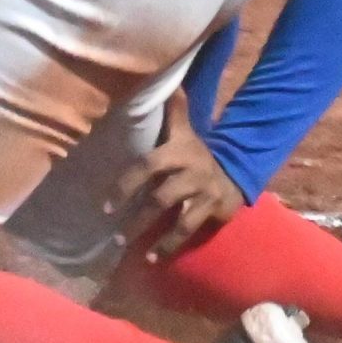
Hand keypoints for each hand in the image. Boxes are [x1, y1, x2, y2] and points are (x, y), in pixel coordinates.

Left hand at [112, 92, 247, 260]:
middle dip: (138, 219)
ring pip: (179, 220)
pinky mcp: (215, 211)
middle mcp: (192, 172)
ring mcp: (205, 194)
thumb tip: (168, 83)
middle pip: (162, 198)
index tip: (106, 206)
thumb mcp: (183, 130)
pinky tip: (154, 259)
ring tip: (132, 250)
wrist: (235, 170)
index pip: (147, 167)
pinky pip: (191, 232)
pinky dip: (171, 247)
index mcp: (178, 152)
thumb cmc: (195, 152)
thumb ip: (172, 111)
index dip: (126, 185)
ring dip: (155, 238)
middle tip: (115, 236)